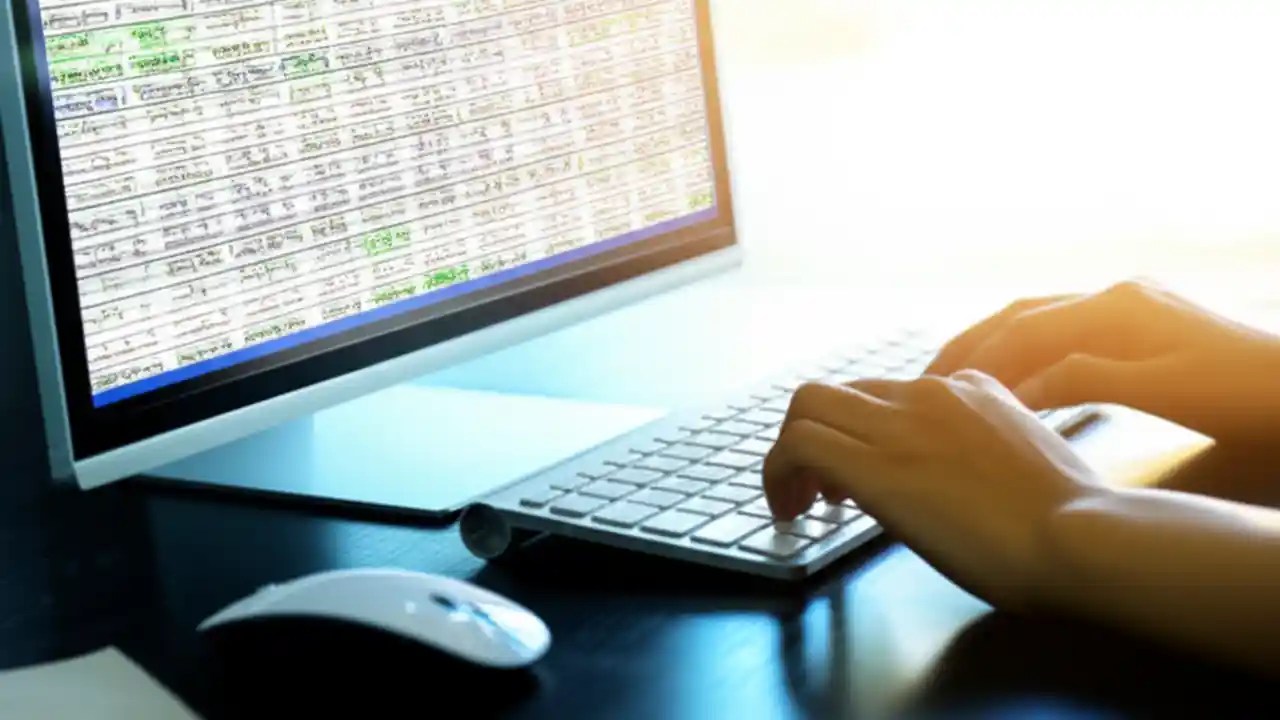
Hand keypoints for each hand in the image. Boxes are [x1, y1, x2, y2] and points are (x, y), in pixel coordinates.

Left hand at [764, 371, 1104, 611]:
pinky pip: (797, 445)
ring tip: (795, 504)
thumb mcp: (1030, 464)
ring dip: (788, 454)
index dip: (863, 435)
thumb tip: (955, 484)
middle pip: (839, 392)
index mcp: (970, 389)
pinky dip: (778, 474)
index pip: (888, 395)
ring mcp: (899, 424)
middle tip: (816, 491)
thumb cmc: (1072, 521)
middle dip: (815, 436)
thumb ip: (988, 455)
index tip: (859, 481)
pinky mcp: (874, 464)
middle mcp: (928, 394)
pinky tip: (790, 512)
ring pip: (807, 405)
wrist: (1078, 536)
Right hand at [926, 280, 1279, 442]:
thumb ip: (1084, 380)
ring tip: (955, 380)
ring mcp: (1128, 304)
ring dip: (996, 347)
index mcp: (1117, 307)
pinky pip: (1065, 332)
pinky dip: (1030, 353)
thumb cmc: (1240, 396)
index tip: (935, 391)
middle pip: (1022, 314)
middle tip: (924, 381)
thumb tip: (1017, 387)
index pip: (1025, 329)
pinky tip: (1016, 380)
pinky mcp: (1140, 322)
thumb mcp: (1160, 390)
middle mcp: (1115, 295)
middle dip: (972, 345)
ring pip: (1040, 319)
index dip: (976, 359)